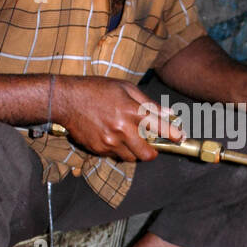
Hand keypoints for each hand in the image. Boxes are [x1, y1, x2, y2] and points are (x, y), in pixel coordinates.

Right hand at [52, 76, 183, 161]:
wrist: (67, 100)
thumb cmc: (96, 90)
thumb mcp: (125, 88)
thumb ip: (148, 103)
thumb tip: (168, 113)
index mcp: (132, 111)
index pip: (161, 127)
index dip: (174, 135)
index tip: (180, 138)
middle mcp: (122, 128)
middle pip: (147, 154)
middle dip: (152, 152)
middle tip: (150, 146)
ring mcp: (109, 141)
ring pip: (131, 158)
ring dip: (134, 152)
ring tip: (127, 138)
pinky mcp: (98, 149)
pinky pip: (114, 156)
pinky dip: (117, 150)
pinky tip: (111, 136)